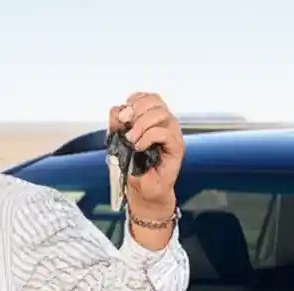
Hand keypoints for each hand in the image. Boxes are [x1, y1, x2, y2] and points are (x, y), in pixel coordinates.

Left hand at [108, 92, 183, 215]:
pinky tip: (140, 147)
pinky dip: (148, 137)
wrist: (143, 190)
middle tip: (126, 128)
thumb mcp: (119, 142)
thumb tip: (117, 111)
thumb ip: (117, 125)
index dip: (135, 101)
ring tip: (132, 140)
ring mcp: (173, 134)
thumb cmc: (134, 168)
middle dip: (137, 111)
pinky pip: (164, 133)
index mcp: (153, 119)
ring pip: (161, 114)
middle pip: (155, 101)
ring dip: (141, 125)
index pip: (148, 97)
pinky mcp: (177, 147)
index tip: (123, 116)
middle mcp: (165, 123)